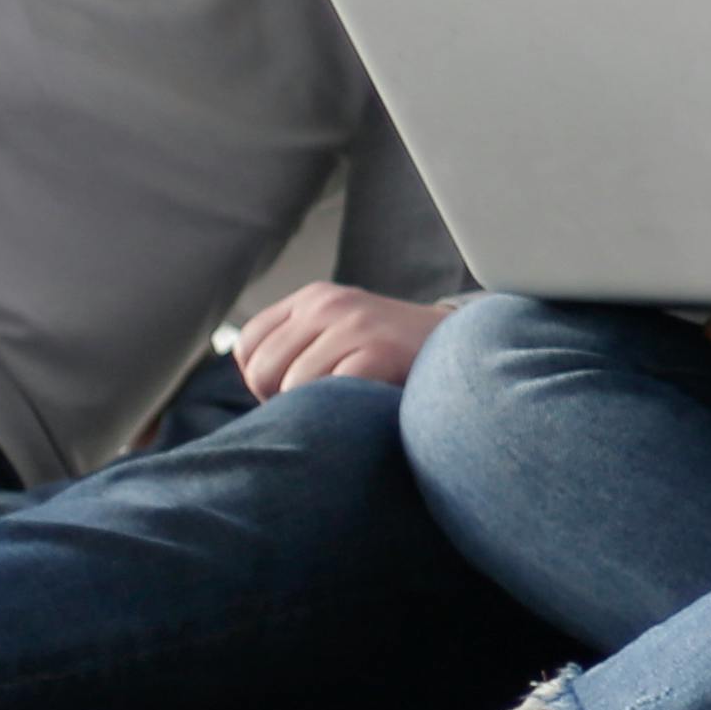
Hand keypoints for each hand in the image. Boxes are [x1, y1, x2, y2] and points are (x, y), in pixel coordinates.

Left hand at [238, 283, 454, 393]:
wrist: (462, 349)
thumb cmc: (395, 357)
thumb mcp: (341, 335)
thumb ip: (299, 347)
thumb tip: (253, 384)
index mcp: (312, 298)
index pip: (247, 346)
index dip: (263, 382)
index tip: (296, 394)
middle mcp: (327, 304)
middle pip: (262, 370)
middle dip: (281, 402)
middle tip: (322, 408)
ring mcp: (354, 324)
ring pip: (291, 385)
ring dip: (314, 410)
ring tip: (345, 407)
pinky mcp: (378, 349)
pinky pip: (329, 392)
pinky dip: (342, 411)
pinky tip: (364, 407)